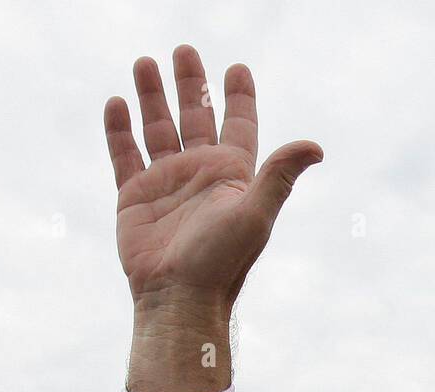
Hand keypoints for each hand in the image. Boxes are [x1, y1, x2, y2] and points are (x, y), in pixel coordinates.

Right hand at [105, 45, 321, 310]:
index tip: (238, 68)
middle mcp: (200, 175)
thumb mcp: (255, 213)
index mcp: (232, 176)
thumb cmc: (222, 261)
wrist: (180, 297)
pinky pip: (125, 154)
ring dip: (153, 96)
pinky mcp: (134, 197)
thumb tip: (316, 147)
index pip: (239, 126)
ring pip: (158, 128)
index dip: (239, 97)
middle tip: (185, 50)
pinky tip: (118, 102)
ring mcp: (166, 184)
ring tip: (145, 62)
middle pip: (196, 118)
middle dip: (191, 85)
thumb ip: (280, 175)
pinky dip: (120, 129)